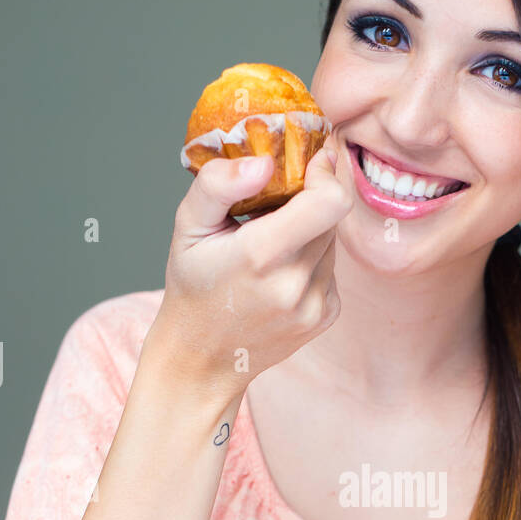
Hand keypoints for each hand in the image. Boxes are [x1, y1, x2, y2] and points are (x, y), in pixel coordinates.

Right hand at [143, 142, 352, 406]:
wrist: (204, 358)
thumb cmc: (193, 286)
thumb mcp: (188, 227)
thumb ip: (219, 185)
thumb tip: (263, 161)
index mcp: (261, 256)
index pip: (330, 201)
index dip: (326, 173)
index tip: (310, 161)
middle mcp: (295, 285)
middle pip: (330, 216)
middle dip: (309, 200)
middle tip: (276, 202)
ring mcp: (314, 306)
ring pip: (332, 242)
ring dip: (310, 231)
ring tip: (270, 244)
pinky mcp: (326, 316)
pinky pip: (332, 269)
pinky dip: (312, 260)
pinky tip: (280, 273)